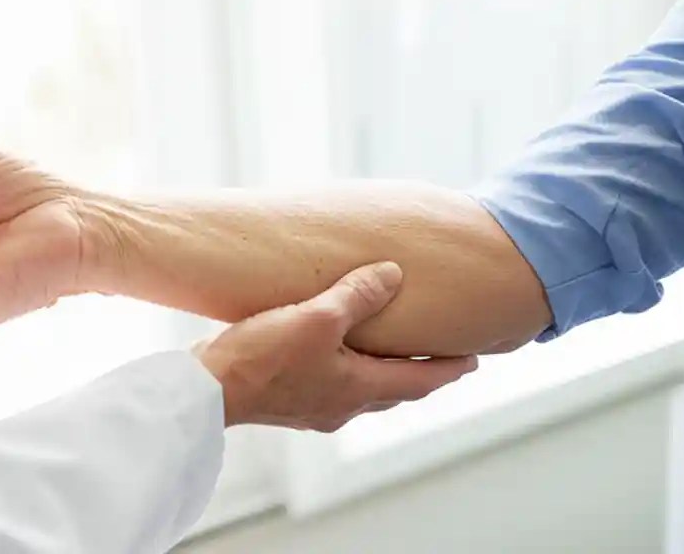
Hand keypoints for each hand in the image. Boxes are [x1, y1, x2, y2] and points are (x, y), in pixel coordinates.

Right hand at [196, 261, 477, 429]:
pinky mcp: (286, 403)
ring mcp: (313, 408)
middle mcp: (342, 406)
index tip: (474, 360)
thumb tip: (393, 275)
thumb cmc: (264, 358)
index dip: (448, 368)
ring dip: (381, 374)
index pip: (420, 380)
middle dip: (418, 373)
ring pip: (362, 392)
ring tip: (389, 353)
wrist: (209, 391)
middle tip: (439, 357)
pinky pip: (331, 388)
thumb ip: (358, 296)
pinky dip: (346, 373)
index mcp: (359, 388)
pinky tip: (331, 356)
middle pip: (394, 390)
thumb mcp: (318, 318)